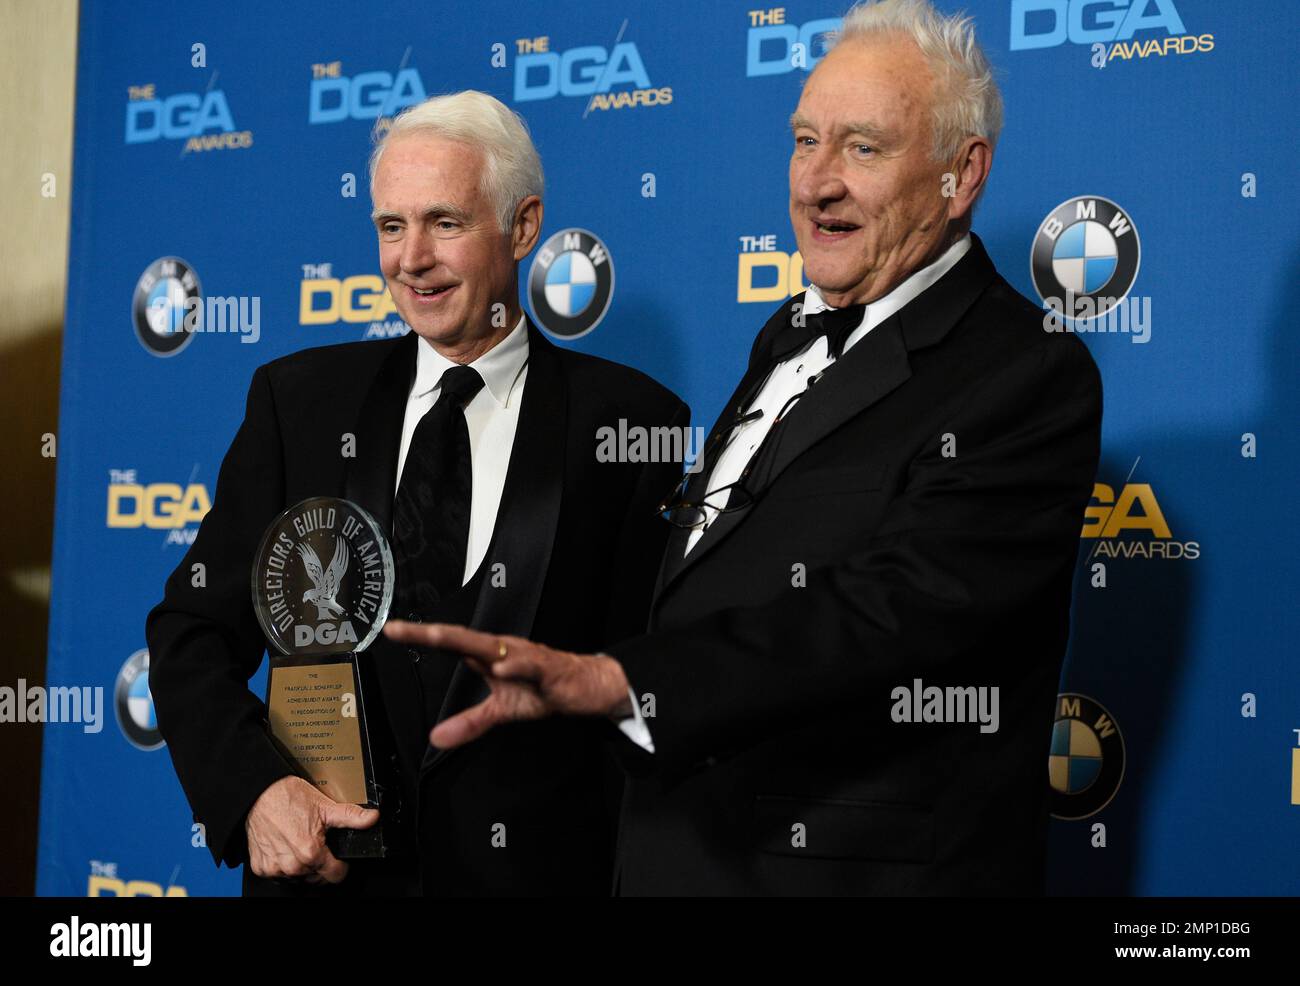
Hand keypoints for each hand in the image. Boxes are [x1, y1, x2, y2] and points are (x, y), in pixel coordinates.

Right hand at [244, 775, 378, 883]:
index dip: (341, 865)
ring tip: (299, 842)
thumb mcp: (325, 806)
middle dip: (321, 864)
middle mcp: (293, 865)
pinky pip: (278, 874)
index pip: (336, 875)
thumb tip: (372, 818)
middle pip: (317, 877)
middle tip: (316, 843)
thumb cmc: (288, 798)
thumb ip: (351, 816)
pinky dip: (283, 864)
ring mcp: (275, 869)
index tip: (337, 856)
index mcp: (311, 853)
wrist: (259, 793)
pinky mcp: (261, 868)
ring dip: (302, 865)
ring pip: (298, 877)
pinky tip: (285, 846)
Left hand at [382, 621, 632, 748]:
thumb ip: (469, 722)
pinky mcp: (547, 669)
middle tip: (401, 628)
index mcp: (489, 655)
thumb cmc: (543, 690)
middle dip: (431, 633)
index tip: (390, 630)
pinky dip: (515, 665)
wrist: (585, 686)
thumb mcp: (500, 711)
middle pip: (461, 638)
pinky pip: (530, 665)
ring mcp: (524, 656)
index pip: (449, 644)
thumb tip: (437, 738)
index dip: (420, 637)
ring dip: (464, 641)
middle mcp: (502, 649)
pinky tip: (501, 666)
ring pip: (491, 646)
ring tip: (437, 636)